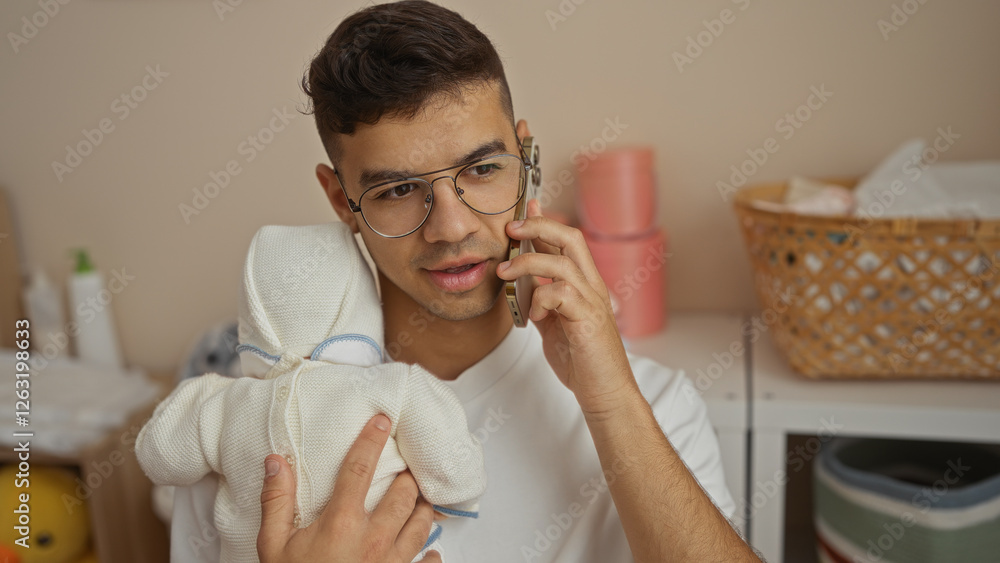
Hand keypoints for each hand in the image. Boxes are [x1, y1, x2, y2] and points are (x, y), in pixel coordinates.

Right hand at [257, 414, 440, 561]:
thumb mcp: (273, 547)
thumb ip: (277, 501)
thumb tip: (276, 461)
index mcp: (342, 523)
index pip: (360, 468)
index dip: (372, 439)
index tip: (383, 419)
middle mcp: (374, 539)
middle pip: (404, 493)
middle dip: (407, 476)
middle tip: (406, 467)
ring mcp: (392, 562)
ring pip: (422, 523)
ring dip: (423, 507)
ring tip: (419, 497)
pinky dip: (433, 556)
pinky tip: (432, 551)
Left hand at [496, 199, 637, 414]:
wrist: (604, 392)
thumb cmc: (581, 361)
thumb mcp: (553, 325)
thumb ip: (541, 302)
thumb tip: (521, 285)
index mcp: (585, 285)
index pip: (567, 242)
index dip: (545, 222)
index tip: (526, 209)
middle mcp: (592, 287)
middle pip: (572, 238)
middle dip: (539, 227)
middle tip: (512, 230)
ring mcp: (593, 302)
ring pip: (563, 263)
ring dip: (529, 262)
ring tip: (505, 273)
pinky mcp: (588, 320)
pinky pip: (562, 294)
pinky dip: (541, 298)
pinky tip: (533, 314)